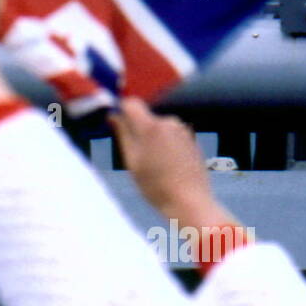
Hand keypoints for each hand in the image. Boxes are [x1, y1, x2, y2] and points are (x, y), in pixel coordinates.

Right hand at [109, 98, 212, 213]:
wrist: (190, 202)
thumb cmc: (156, 185)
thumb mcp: (132, 161)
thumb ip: (122, 134)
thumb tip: (113, 115)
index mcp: (151, 126)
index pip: (131, 103)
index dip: (121, 109)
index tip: (116, 123)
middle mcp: (169, 122)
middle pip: (146, 117)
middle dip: (138, 130)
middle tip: (137, 156)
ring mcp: (183, 130)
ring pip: (159, 127)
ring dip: (153, 139)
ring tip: (155, 166)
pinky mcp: (192, 140)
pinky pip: (172, 136)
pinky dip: (166, 146)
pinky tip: (168, 167)